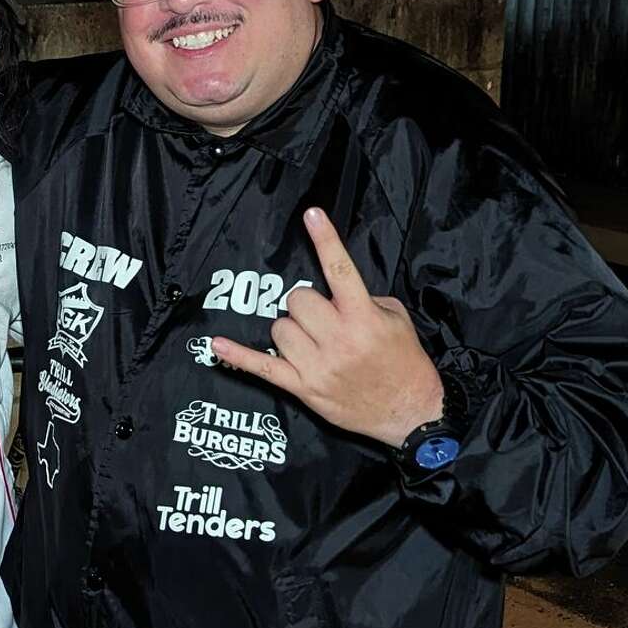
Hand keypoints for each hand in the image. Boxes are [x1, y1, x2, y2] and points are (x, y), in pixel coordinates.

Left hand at [210, 207, 442, 447]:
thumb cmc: (404, 362)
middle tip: (323, 319)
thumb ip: (367, 299)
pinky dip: (238, 357)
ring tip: (314, 343)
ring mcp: (318, 366)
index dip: (326, 240)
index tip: (311, 214)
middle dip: (306, 305)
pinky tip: (217, 344)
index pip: (340, 271)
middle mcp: (339, 339)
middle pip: (297, 300)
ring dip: (293, 331)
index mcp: (364, 318)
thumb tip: (335, 291)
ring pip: (279, 329)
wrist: (411, 412)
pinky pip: (263, 368)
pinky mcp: (303, 388)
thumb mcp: (396, 320)